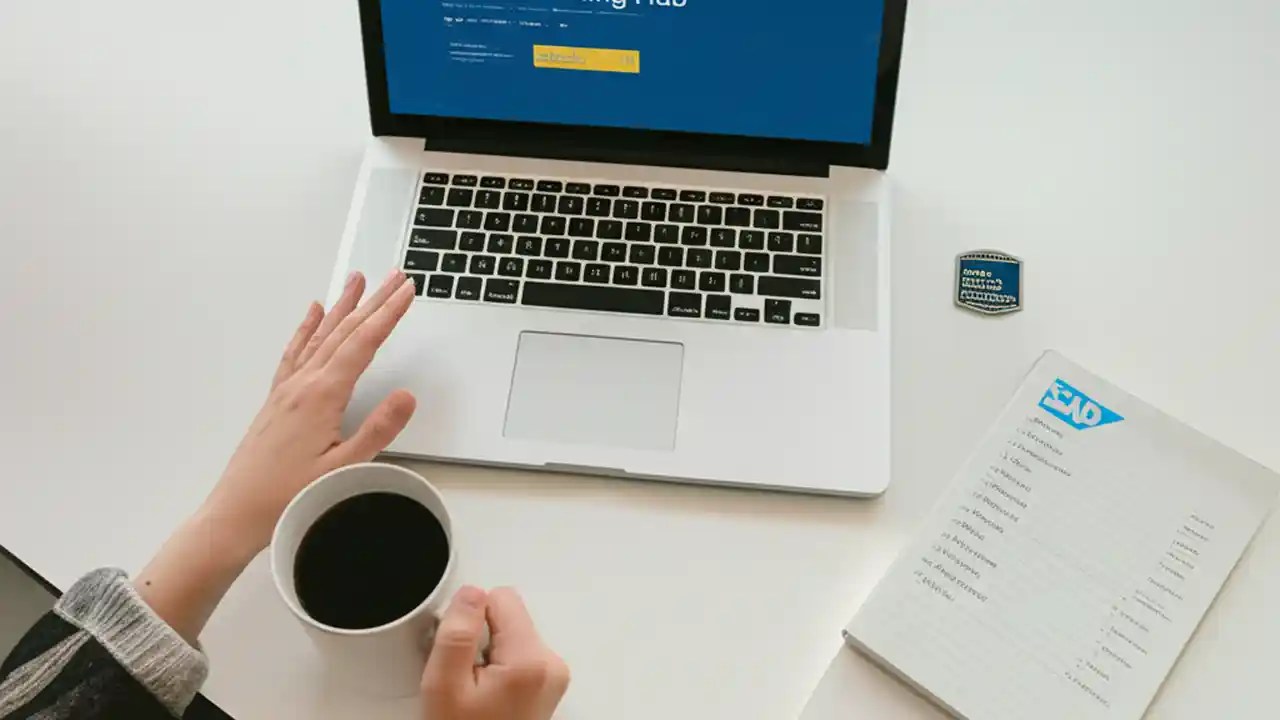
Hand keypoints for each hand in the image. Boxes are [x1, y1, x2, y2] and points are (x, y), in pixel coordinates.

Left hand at [202, 269, 418, 557]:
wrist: (235, 513)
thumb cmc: (286, 497)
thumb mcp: (343, 469)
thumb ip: (377, 430)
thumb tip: (407, 396)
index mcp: (322, 396)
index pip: (363, 344)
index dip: (388, 315)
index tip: (407, 292)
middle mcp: (303, 384)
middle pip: (344, 332)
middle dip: (373, 302)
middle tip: (396, 277)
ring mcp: (288, 389)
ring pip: (321, 336)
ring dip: (343, 307)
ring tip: (358, 280)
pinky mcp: (278, 400)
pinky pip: (296, 352)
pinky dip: (307, 328)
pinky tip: (313, 314)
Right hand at [423, 587, 569, 719]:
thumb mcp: (444, 684)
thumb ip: (458, 632)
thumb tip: (471, 592)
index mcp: (531, 659)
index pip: (502, 597)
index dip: (471, 619)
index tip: (462, 653)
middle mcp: (552, 663)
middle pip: (509, 615)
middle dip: (481, 637)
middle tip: (467, 677)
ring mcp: (553, 675)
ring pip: (512, 634)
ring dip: (489, 654)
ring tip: (477, 689)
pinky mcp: (547, 683)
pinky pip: (518, 653)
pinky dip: (499, 667)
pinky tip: (487, 694)